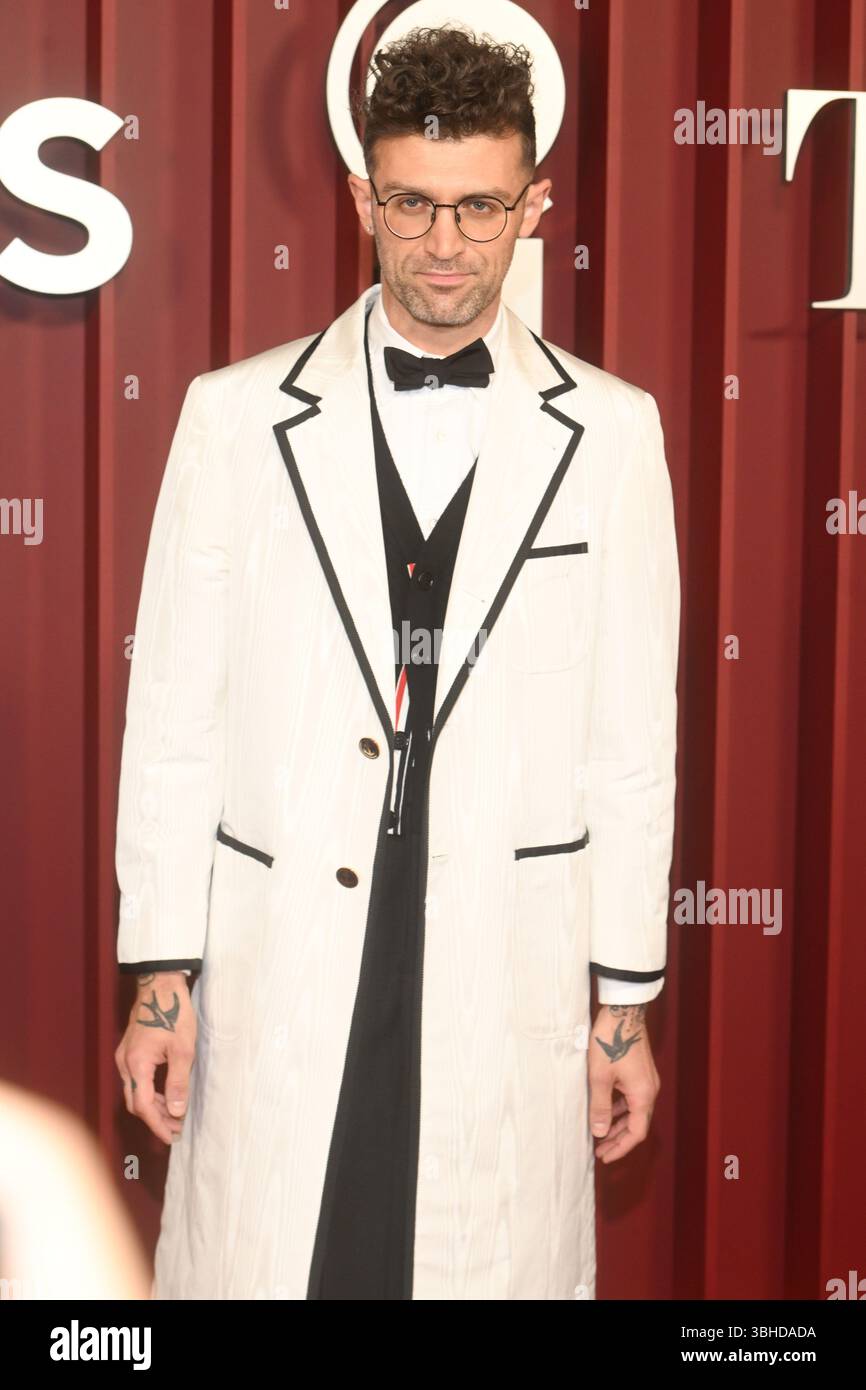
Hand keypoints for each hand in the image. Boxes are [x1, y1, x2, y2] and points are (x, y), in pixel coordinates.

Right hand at [115, 972, 196, 1145]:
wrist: (160, 985)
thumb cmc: (173, 1014)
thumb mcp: (183, 1050)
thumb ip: (178, 1082)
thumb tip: (176, 1112)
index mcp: (136, 1065)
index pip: (143, 1106)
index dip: (157, 1124)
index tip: (170, 1137)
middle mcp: (124, 1063)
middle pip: (135, 1101)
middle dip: (155, 1118)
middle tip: (176, 1129)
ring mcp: (124, 1056)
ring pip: (135, 1091)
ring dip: (154, 1105)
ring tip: (174, 1115)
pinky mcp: (129, 1050)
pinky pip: (135, 1079)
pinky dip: (150, 1091)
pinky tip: (166, 1094)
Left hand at [588, 1003, 659, 1162]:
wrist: (623, 1012)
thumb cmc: (610, 1042)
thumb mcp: (599, 1077)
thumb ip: (600, 1107)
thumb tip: (600, 1133)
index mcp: (642, 1095)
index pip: (636, 1133)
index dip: (621, 1148)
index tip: (605, 1157)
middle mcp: (650, 1090)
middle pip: (637, 1124)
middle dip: (618, 1139)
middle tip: (600, 1151)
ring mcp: (647, 1080)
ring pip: (634, 1111)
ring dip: (619, 1124)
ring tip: (601, 1134)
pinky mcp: (641, 1071)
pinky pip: (632, 1098)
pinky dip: (621, 1108)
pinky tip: (607, 1110)